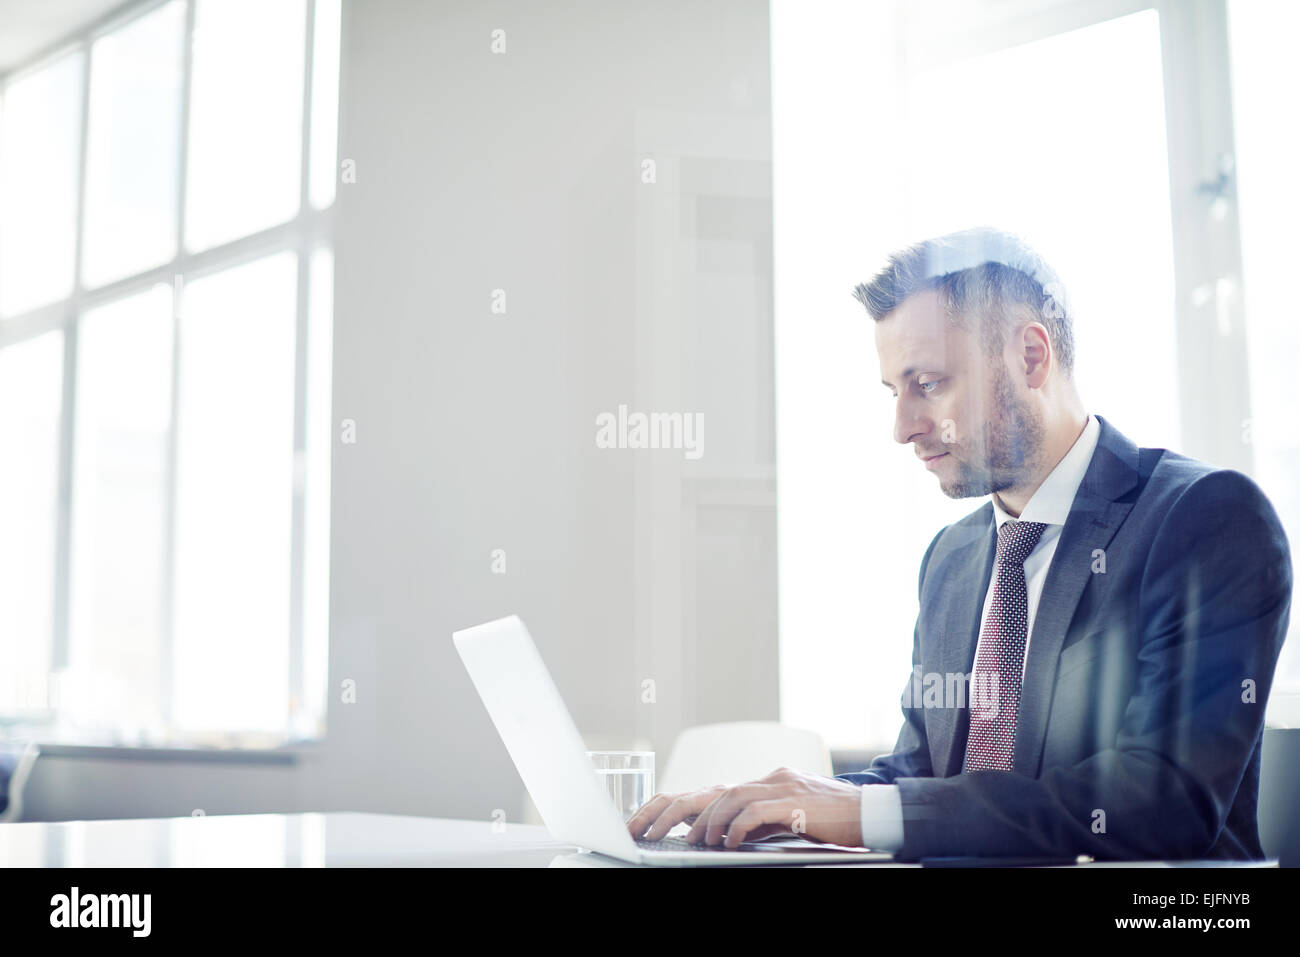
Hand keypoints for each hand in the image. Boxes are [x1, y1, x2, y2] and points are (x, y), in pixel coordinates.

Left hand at [626, 767, 863, 848]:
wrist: (871, 812)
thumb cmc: (834, 818)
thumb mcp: (790, 817)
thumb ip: (762, 820)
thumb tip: (733, 833)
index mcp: (767, 781)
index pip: (717, 791)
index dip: (685, 807)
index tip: (661, 825)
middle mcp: (770, 778)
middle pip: (715, 791)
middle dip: (682, 813)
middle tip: (662, 835)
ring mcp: (781, 786)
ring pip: (730, 798)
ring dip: (708, 822)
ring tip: (697, 843)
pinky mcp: (793, 802)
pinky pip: (754, 812)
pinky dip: (736, 827)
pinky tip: (728, 843)